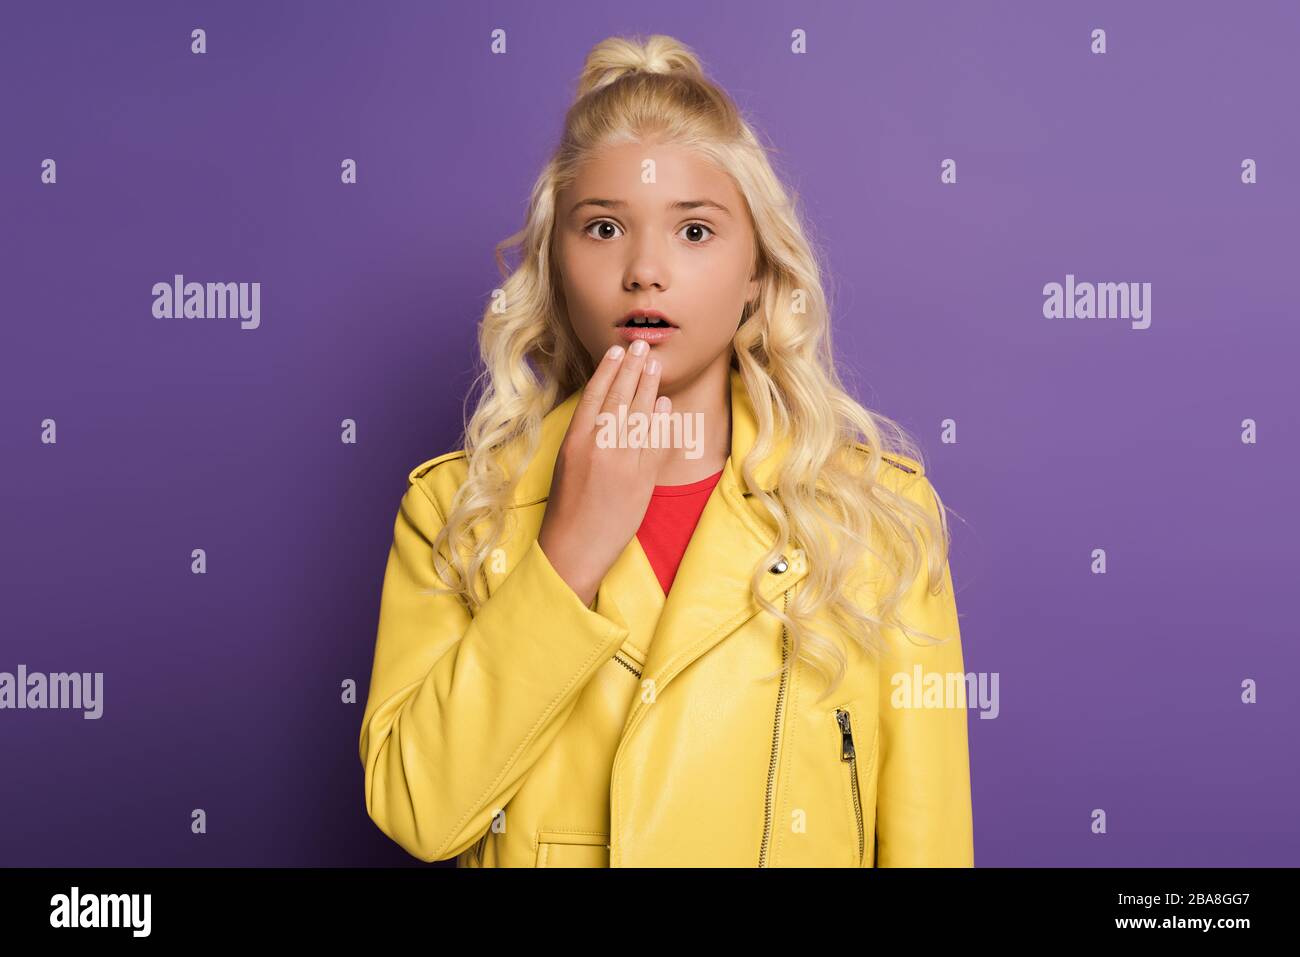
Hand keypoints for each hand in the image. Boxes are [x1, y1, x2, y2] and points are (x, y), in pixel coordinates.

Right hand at [537, 341, 670, 605]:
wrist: (575, 548)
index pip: (594, 397)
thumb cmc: (567, 509)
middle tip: (643, 346)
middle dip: (632, 369)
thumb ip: (585, 438)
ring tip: (655, 365)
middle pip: (619, 398)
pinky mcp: (641, 479)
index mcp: (575, 441)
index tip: (617, 352)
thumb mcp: (568, 465)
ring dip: (649, 386)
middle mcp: (598, 446)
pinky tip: (665, 404)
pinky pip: (654, 442)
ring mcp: (622, 462)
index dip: (608, 371)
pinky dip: (661, 420)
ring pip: (639, 415)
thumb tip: (604, 411)